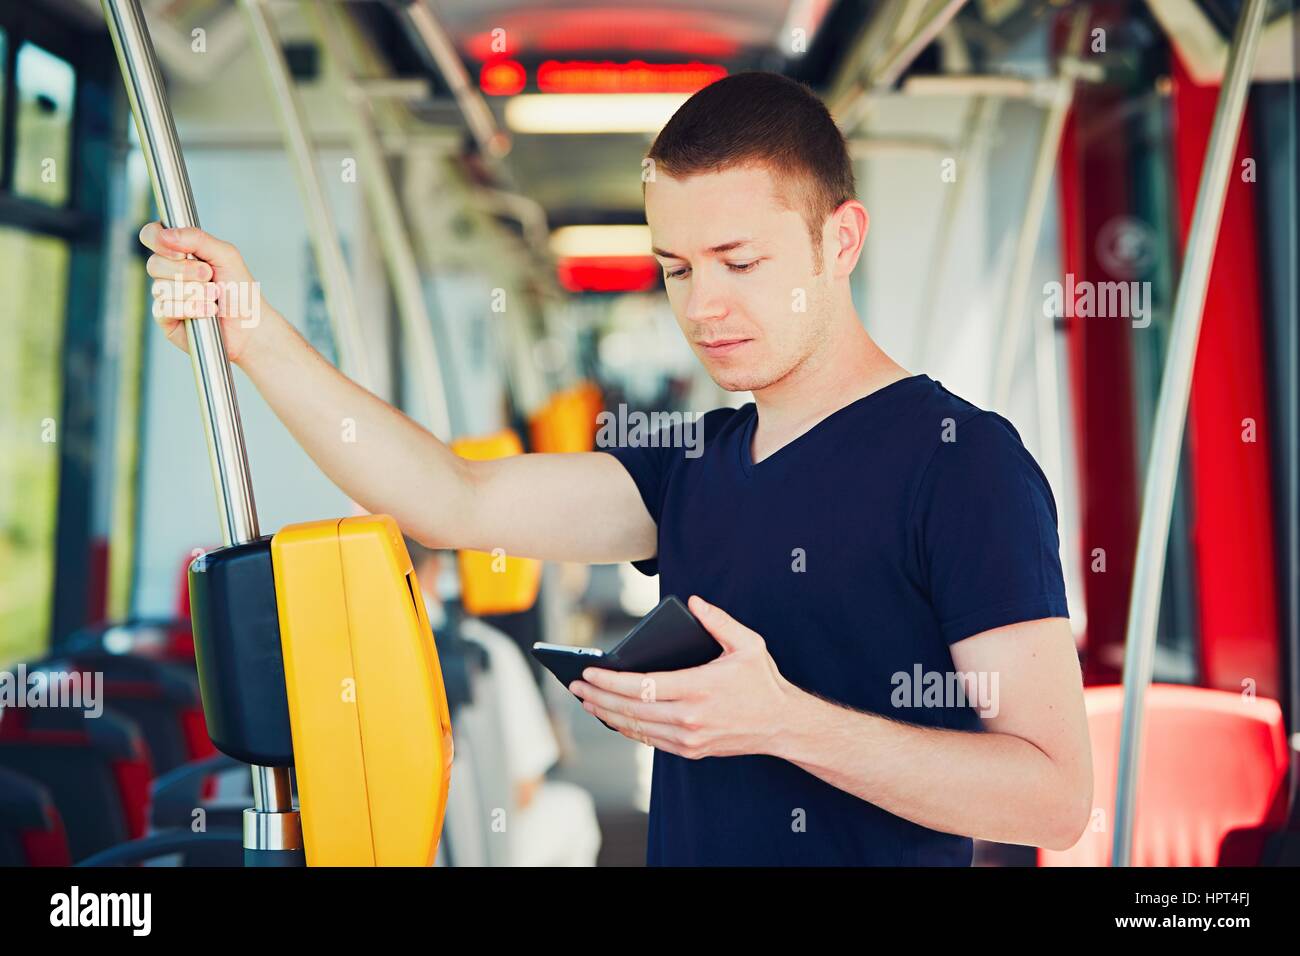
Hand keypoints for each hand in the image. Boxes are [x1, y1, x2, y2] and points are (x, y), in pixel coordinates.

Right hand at [140, 222, 275, 364]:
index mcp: (180, 252)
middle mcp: (169, 272)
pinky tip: (208, 312)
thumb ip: (197, 239)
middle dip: (186, 272)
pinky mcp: (166, 319)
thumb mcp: (226, 256)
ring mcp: (165, 296)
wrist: (250, 326)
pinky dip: (190, 309)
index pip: (151, 235)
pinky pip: (163, 309)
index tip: (180, 253)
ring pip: (160, 288)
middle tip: (209, 277)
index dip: (157, 240)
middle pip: (154, 264)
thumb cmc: (240, 291)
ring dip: (194, 293)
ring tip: (214, 297)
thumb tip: (165, 234)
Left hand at [569, 595, 792, 758]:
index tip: (588, 672)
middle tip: (576, 686)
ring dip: (607, 714)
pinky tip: (614, 717)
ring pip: (636, 728)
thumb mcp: (747, 644)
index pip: (642, 686)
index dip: (610, 680)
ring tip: (587, 700)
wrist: (782, 725)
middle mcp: (690, 717)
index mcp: (698, 688)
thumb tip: (693, 602)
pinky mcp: (690, 750)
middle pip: (631, 709)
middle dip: (598, 697)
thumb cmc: (762, 682)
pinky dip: (628, 729)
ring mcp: (689, 738)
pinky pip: (649, 741)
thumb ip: (718, 620)